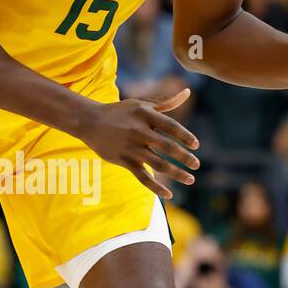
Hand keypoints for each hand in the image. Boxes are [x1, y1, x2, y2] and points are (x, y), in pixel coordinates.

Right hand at [79, 88, 199, 198]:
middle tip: (196, 165)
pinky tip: (169, 194)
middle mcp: (139, 131)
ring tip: (190, 179)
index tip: (196, 146)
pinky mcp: (124, 161)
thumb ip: (166, 102)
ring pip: (158, 164)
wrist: (90, 121)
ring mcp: (131, 148)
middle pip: (167, 147)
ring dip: (176, 173)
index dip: (185, 137)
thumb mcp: (142, 104)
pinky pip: (143, 177)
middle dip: (184, 157)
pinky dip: (156, 187)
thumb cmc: (120, 112)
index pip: (171, 126)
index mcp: (146, 115)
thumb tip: (188, 92)